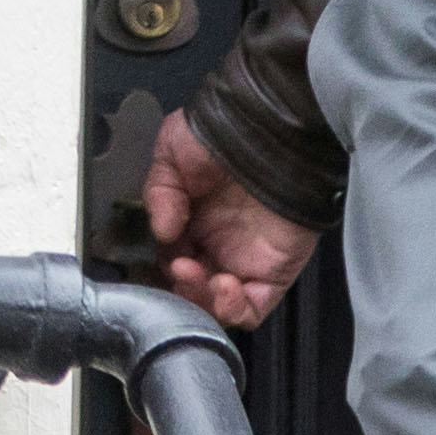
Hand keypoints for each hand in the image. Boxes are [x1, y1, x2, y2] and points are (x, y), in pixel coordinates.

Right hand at [141, 107, 320, 336]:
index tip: (163, 254)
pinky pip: (253, 306)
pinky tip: (223, 285)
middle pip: (193, 290)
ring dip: (201, 300)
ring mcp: (247, 259)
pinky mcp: (276, 269)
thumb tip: (161, 230)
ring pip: (218, 305)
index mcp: (193, 222)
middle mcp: (219, 244)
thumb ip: (158, 193)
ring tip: (196, 275)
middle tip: (179, 267)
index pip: (171, 262)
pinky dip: (232, 308)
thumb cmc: (224, 133)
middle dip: (180, 288)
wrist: (270, 126)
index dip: (161, 267)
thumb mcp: (172, 153)